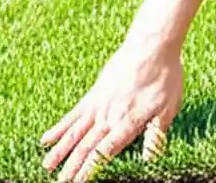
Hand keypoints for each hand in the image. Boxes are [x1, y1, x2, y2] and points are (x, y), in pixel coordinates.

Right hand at [40, 44, 183, 182]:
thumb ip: (156, 135)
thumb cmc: (164, 77)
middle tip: (61, 182)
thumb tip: (149, 158)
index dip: (92, 168)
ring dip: (61, 151)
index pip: (105, 152)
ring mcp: (99, 105)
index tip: (79, 182)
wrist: (151, 46)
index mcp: (127, 122)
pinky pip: (73, 114)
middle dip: (73, 166)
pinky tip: (46, 138)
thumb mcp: (168, 108)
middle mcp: (109, 116)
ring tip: (47, 166)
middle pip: (87, 146)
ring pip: (75, 132)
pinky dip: (59, 127)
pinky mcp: (94, 95)